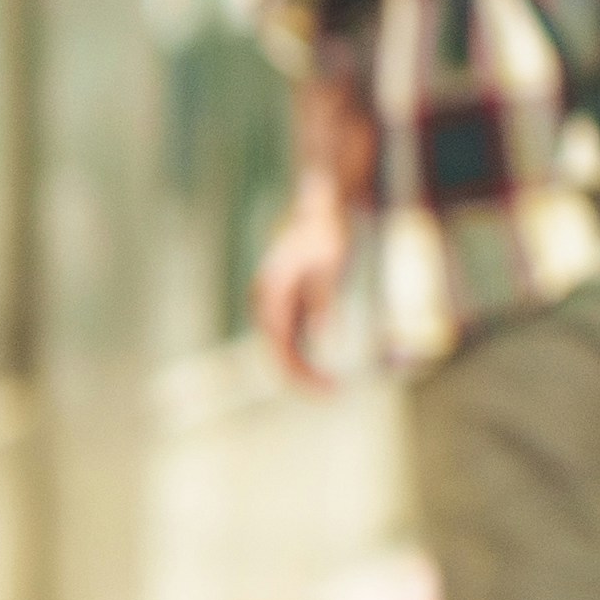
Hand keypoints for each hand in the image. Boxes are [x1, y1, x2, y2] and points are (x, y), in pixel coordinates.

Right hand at [249, 181, 355, 390]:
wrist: (324, 204)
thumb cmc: (330, 229)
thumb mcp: (332, 262)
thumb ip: (324, 297)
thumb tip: (322, 335)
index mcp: (273, 292)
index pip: (279, 347)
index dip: (299, 374)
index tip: (324, 390)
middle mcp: (267, 300)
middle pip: (278, 352)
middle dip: (302, 378)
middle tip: (332, 395)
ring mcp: (274, 301)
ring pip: (283, 347)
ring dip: (302, 370)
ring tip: (330, 389)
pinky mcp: (286, 301)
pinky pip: (291, 337)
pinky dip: (304, 355)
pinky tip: (324, 370)